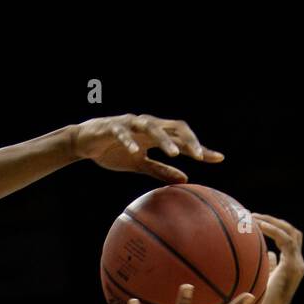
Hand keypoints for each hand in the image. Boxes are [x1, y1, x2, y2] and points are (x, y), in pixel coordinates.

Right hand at [70, 115, 222, 184]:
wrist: (85, 142)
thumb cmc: (114, 151)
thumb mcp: (140, 164)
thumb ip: (161, 170)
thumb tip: (186, 179)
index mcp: (156, 136)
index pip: (183, 139)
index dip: (201, 148)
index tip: (218, 159)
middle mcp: (147, 126)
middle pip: (174, 127)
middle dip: (188, 140)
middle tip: (200, 156)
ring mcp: (130, 124)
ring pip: (152, 127)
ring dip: (164, 139)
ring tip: (174, 153)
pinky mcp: (112, 127)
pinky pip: (123, 132)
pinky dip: (129, 141)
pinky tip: (136, 150)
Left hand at [251, 213, 303, 303]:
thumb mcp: (264, 283)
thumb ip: (268, 267)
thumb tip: (267, 253)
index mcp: (291, 267)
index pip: (289, 240)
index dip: (274, 228)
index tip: (255, 222)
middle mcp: (297, 264)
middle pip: (293, 233)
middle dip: (275, 221)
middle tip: (253, 216)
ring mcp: (296, 265)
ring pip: (291, 233)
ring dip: (272, 222)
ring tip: (253, 217)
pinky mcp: (292, 267)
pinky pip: (285, 241)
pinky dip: (272, 230)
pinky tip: (257, 226)